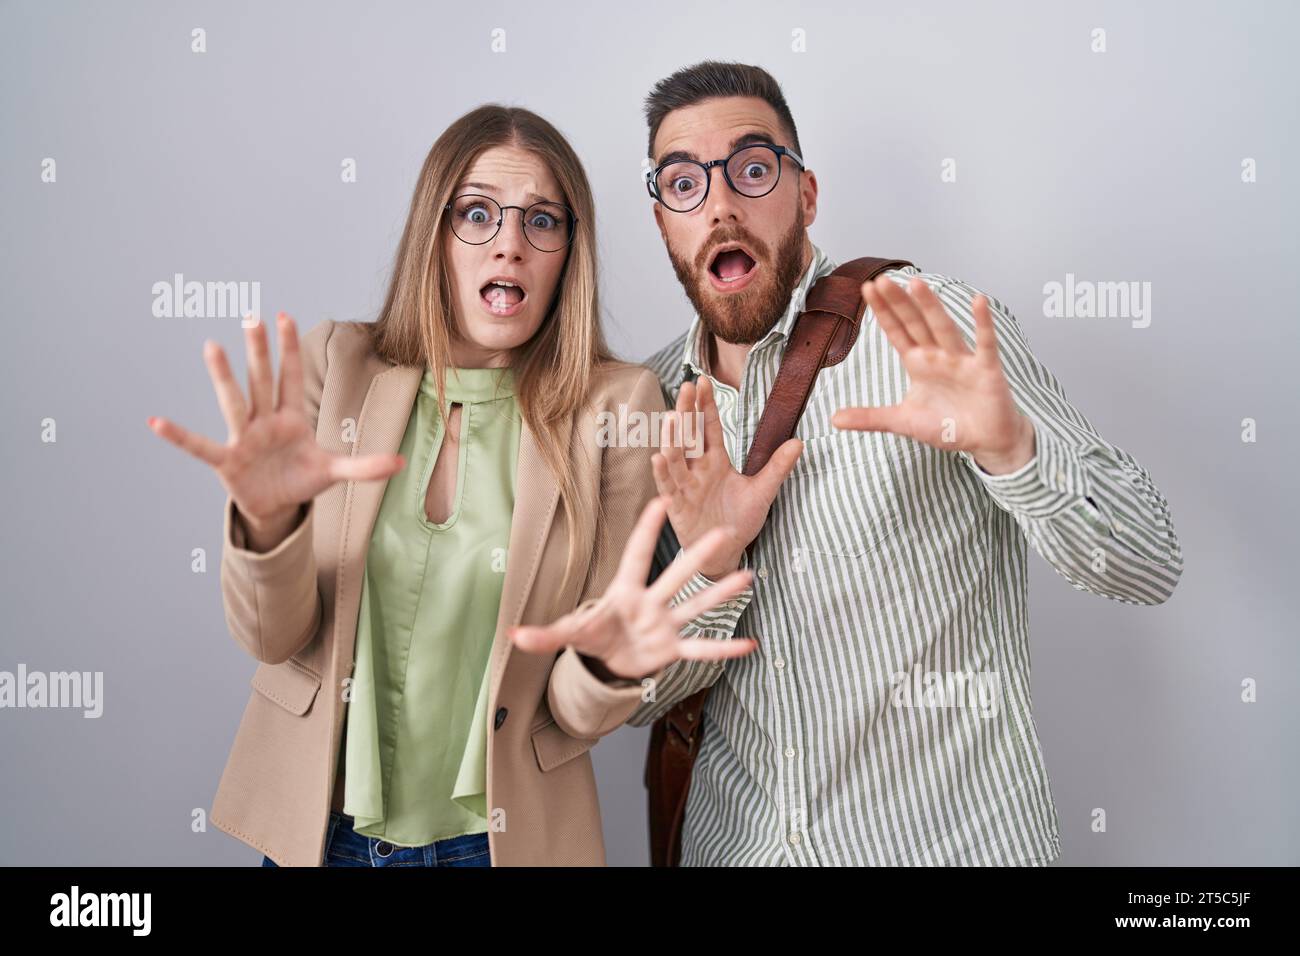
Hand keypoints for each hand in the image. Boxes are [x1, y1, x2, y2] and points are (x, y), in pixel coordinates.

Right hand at [147, 313, 405, 544]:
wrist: (276, 507)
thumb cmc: (301, 480)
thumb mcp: (334, 472)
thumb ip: (366, 466)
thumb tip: (403, 464)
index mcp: (290, 418)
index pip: (291, 377)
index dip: (289, 350)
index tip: (284, 316)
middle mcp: (264, 421)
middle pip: (262, 381)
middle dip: (258, 352)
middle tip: (251, 317)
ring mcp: (243, 438)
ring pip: (233, 402)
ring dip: (223, 376)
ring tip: (211, 346)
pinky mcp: (227, 462)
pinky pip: (200, 447)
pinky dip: (179, 436)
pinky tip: (156, 422)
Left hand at [507, 495, 757, 680]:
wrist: (610, 660)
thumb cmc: (593, 635)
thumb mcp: (568, 635)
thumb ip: (545, 635)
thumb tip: (513, 636)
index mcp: (625, 591)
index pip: (636, 555)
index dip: (646, 530)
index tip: (660, 500)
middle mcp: (650, 602)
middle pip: (674, 575)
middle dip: (694, 556)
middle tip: (720, 532)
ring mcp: (664, 624)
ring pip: (694, 606)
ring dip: (718, 594)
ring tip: (745, 577)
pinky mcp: (672, 649)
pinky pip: (700, 649)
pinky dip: (722, 650)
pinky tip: (748, 646)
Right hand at [652, 376, 801, 577]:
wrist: (726, 552)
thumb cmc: (740, 520)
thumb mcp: (763, 492)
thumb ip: (778, 467)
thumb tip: (799, 442)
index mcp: (716, 461)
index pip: (709, 428)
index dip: (706, 406)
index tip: (703, 382)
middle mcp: (697, 469)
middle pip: (690, 435)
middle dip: (688, 412)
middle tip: (686, 388)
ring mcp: (685, 486)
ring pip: (676, 458)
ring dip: (673, 438)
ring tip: (673, 417)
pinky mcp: (677, 506)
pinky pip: (668, 487)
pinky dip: (662, 473)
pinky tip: (658, 457)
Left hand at [831, 276, 1034, 473]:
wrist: (984, 439)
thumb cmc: (947, 425)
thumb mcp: (903, 422)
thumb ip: (870, 417)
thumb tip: (834, 419)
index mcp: (918, 363)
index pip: (896, 331)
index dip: (883, 311)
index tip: (867, 287)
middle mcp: (938, 355)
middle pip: (915, 323)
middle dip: (899, 303)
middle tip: (882, 279)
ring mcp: (962, 360)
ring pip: (943, 328)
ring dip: (930, 307)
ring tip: (916, 283)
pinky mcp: (986, 370)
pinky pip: (985, 343)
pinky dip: (982, 323)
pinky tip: (978, 301)